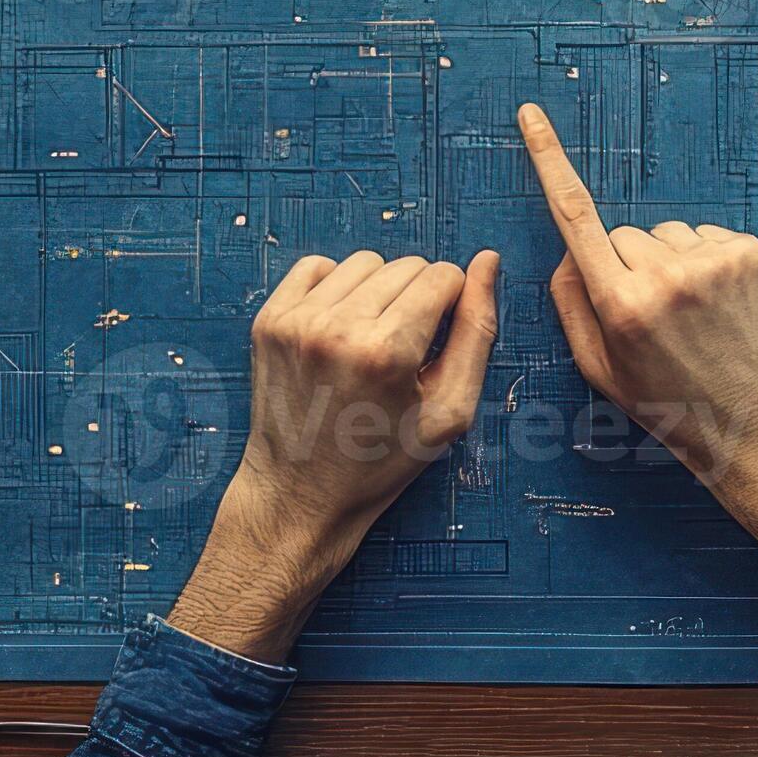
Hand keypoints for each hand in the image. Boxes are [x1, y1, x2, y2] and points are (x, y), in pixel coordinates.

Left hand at [169, 249, 499, 660]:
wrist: (299, 495)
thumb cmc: (380, 462)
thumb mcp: (450, 411)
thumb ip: (477, 331)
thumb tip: (488, 261)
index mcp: (386, 352)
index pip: (442, 276)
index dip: (453, 305)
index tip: (438, 343)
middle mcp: (337, 328)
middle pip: (406, 266)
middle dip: (418, 299)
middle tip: (405, 351)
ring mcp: (297, 322)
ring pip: (364, 262)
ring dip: (378, 291)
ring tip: (373, 340)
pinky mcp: (269, 320)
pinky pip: (316, 267)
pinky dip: (335, 287)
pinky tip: (341, 329)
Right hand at [515, 103, 757, 478]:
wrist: (756, 424)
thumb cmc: (670, 404)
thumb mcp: (601, 370)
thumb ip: (570, 305)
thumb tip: (568, 250)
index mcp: (620, 306)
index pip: (574, 216)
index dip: (549, 160)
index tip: (532, 115)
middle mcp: (665, 276)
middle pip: (621, 235)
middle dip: (625, 264)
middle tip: (653, 319)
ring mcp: (712, 261)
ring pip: (664, 234)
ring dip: (668, 263)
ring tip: (692, 317)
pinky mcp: (749, 252)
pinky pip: (705, 236)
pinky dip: (705, 262)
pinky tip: (718, 306)